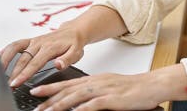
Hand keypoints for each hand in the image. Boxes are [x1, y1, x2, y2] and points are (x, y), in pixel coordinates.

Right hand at [0, 24, 86, 87]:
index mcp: (49, 47)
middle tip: (7, 85)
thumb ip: (67, 59)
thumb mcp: (76, 52)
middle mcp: (39, 43)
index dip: (24, 73)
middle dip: (13, 73)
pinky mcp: (29, 41)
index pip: (34, 62)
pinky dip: (4, 50)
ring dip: (4, 59)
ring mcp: (32, 41)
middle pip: (22, 59)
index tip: (16, 82)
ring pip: (14, 48)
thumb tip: (58, 65)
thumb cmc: (74, 44)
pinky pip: (14, 44)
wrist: (73, 31)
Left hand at [30, 72, 164, 110]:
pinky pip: (94, 104)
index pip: (67, 83)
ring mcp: (104, 89)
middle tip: (34, 106)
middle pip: (68, 90)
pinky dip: (82, 108)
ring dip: (60, 104)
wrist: (152, 85)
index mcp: (94, 79)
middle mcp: (96, 82)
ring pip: (76, 96)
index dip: (49, 88)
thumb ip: (94, 92)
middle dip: (49, 98)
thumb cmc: (133, 88)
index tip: (35, 92)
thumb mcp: (109, 87)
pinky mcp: (112, 98)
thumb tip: (79, 102)